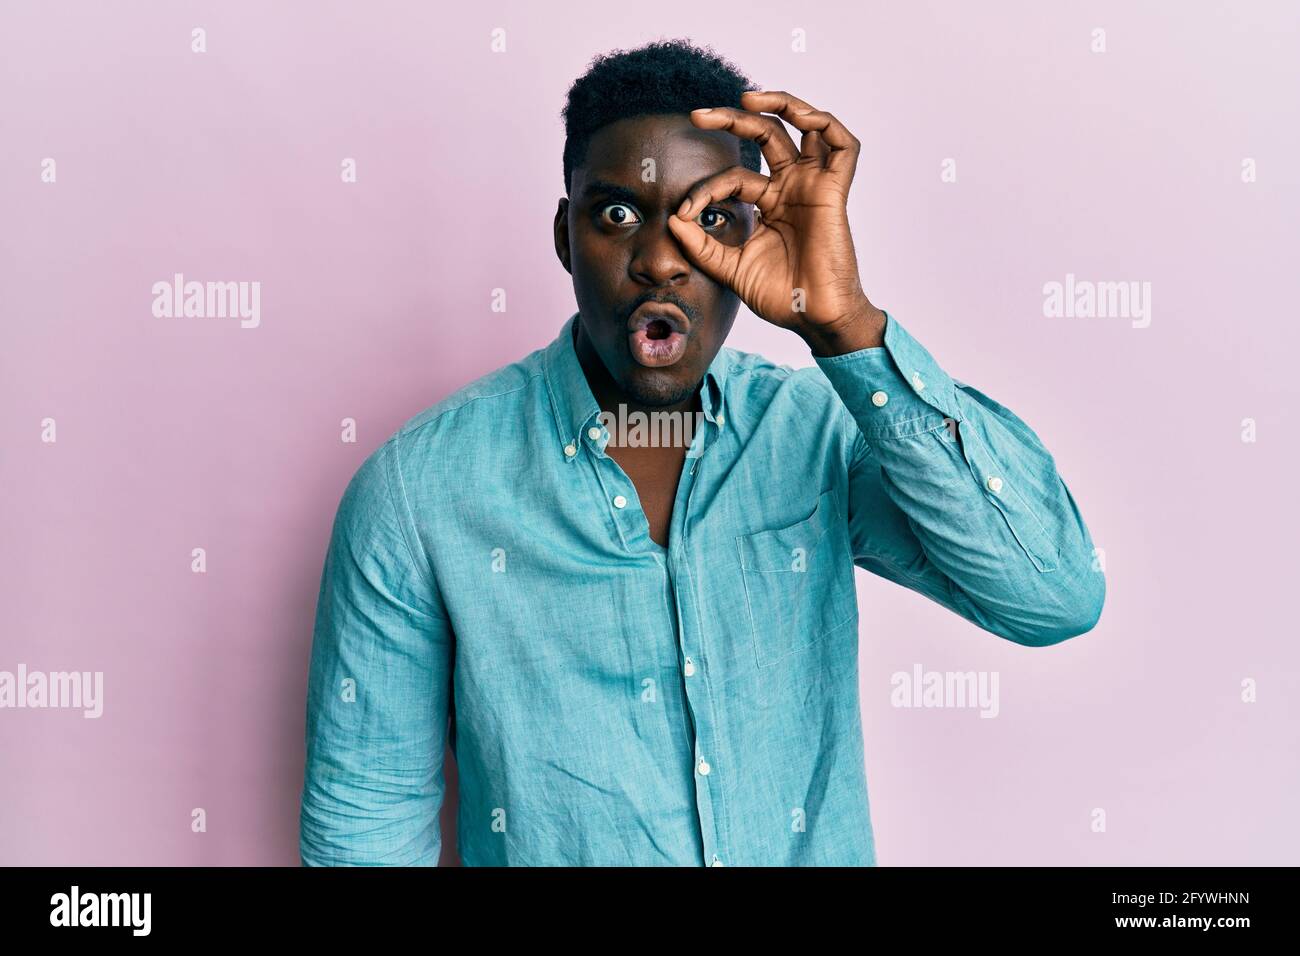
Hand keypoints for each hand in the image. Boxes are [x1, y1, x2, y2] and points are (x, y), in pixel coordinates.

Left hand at [667, 90, 885, 354]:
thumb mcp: (729, 268)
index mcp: (769, 203)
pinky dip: (823, 123)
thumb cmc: (780, 297)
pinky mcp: (834, 191)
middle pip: (766, 135)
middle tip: (698, 115)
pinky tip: (797, 116)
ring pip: (805, 127)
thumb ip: (701, 246)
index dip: (706, 189)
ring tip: (746, 98)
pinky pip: (843, 146)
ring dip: (780, 103)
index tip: (685, 211)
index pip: (734, 178)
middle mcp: (791, 188)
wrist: (811, 318)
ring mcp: (813, 187)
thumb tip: (672, 219)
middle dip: (732, 120)